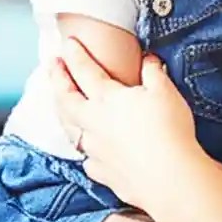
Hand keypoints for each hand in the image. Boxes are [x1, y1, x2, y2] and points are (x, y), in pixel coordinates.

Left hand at [50, 37, 204, 208]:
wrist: (170, 178)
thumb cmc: (168, 131)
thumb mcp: (164, 91)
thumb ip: (153, 72)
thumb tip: (148, 60)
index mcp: (107, 99)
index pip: (85, 70)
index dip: (75, 55)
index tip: (67, 43)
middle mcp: (94, 123)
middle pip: (66, 99)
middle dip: (57, 80)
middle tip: (51, 66)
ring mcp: (96, 150)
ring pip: (71, 130)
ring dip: (64, 115)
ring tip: (61, 105)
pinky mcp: (104, 174)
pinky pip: (88, 161)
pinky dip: (86, 153)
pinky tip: (89, 152)